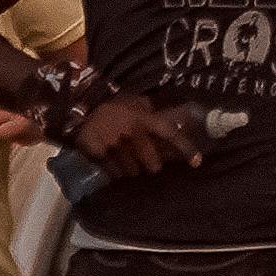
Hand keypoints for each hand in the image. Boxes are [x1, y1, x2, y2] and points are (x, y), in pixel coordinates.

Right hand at [73, 94, 198, 177]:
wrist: (78, 109)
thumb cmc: (111, 107)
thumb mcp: (134, 103)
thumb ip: (150, 111)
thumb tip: (175, 115)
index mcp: (144, 119)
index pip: (170, 135)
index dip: (185, 149)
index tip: (197, 163)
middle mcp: (132, 133)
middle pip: (152, 164)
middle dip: (151, 166)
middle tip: (148, 166)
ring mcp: (114, 145)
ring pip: (132, 171)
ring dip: (131, 170)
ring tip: (126, 164)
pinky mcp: (98, 154)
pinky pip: (113, 172)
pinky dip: (114, 171)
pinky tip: (112, 165)